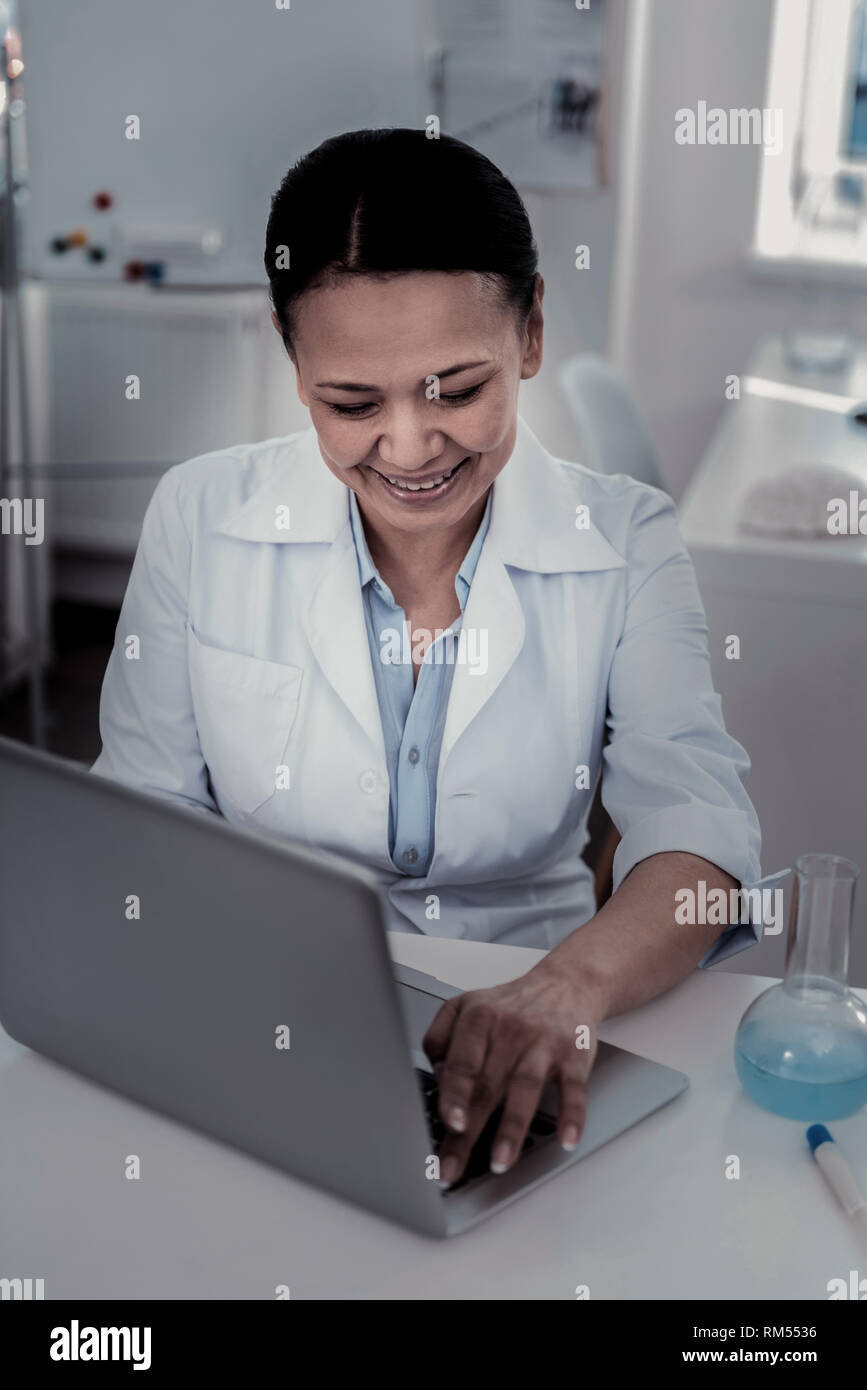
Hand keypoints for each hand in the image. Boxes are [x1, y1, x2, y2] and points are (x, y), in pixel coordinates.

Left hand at [422, 963, 602, 1187]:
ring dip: (512, 1128)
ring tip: (500, 1163)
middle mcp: (510, 1029)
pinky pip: (574, 1088)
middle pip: (485, 1085)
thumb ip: (441, 1040)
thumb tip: (437, 1081)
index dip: (453, 1096)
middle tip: (453, 1167)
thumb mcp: (466, 1006)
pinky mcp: (575, 1054)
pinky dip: (572, 1115)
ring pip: (525, 1087)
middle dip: (468, 1131)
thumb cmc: (512, 1005)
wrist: (566, 983)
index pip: (461, 1064)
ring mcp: (544, 1042)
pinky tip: (566, 1140)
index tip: (447, 1125)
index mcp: (478, 1017)